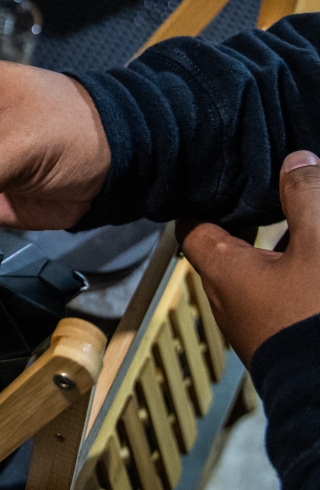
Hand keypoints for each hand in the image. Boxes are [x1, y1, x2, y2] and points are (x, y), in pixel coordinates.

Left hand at [180, 151, 319, 365]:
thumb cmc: (313, 322)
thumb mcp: (317, 249)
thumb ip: (305, 199)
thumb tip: (295, 161)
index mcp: (225, 272)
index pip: (193, 227)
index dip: (200, 198)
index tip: (208, 178)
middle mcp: (231, 299)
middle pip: (231, 246)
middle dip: (250, 218)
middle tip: (268, 191)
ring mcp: (257, 323)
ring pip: (264, 271)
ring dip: (282, 246)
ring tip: (304, 220)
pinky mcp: (283, 339)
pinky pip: (284, 294)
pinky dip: (297, 272)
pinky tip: (314, 264)